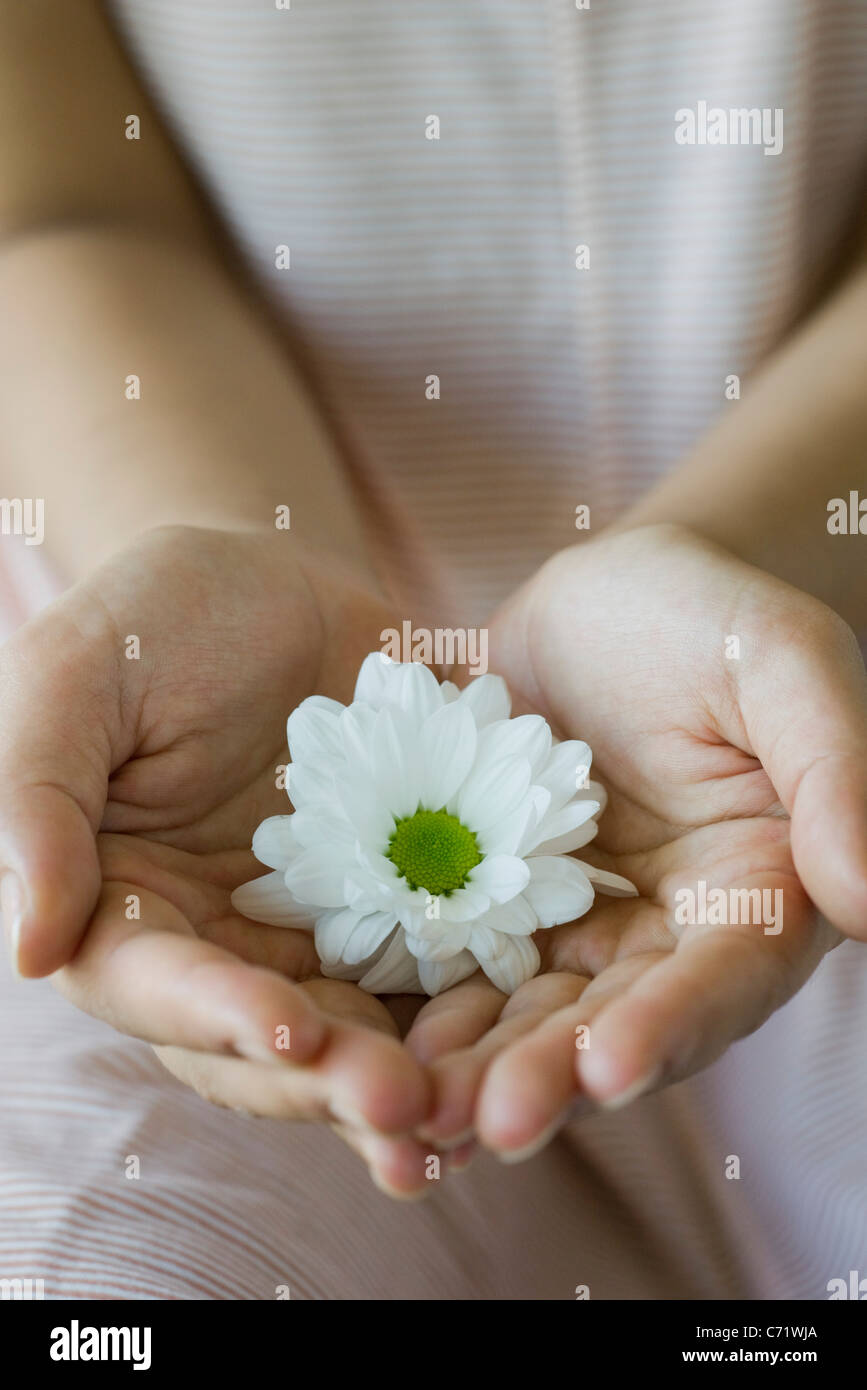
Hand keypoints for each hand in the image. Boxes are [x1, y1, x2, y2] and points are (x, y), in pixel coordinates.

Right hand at [0, 525, 438, 1192]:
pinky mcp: (396, 907)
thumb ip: (38, 802)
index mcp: (122, 906)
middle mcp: (216, 944)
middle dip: (330, 1079)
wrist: (274, 580)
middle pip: (264, 1040)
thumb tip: (30, 951)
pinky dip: (473, 1019)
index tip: (288, 1029)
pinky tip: (526, 1052)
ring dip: (410, 1079)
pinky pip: (433, 972)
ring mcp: (311, 933)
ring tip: (472, 1116)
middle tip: (406, 1109)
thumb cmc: (151, 616)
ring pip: (355, 1029)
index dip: (216, 1014)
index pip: (156, 984)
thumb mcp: (74, 679)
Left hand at [406, 524, 866, 1160]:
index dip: (675, 1024)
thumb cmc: (711, 612)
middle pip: (620, 1019)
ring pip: (536, 1010)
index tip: (608, 1068)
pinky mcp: (508, 900)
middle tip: (485, 1122)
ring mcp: (586, 920)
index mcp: (762, 889)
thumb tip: (866, 903)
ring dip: (480, 1066)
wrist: (609, 590)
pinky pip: (470, 962)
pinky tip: (376, 1042)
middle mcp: (676, 929)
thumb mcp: (785, 661)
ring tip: (414, 1114)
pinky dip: (431, 1004)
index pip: (726, 975)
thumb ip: (835, 772)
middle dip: (555, 1075)